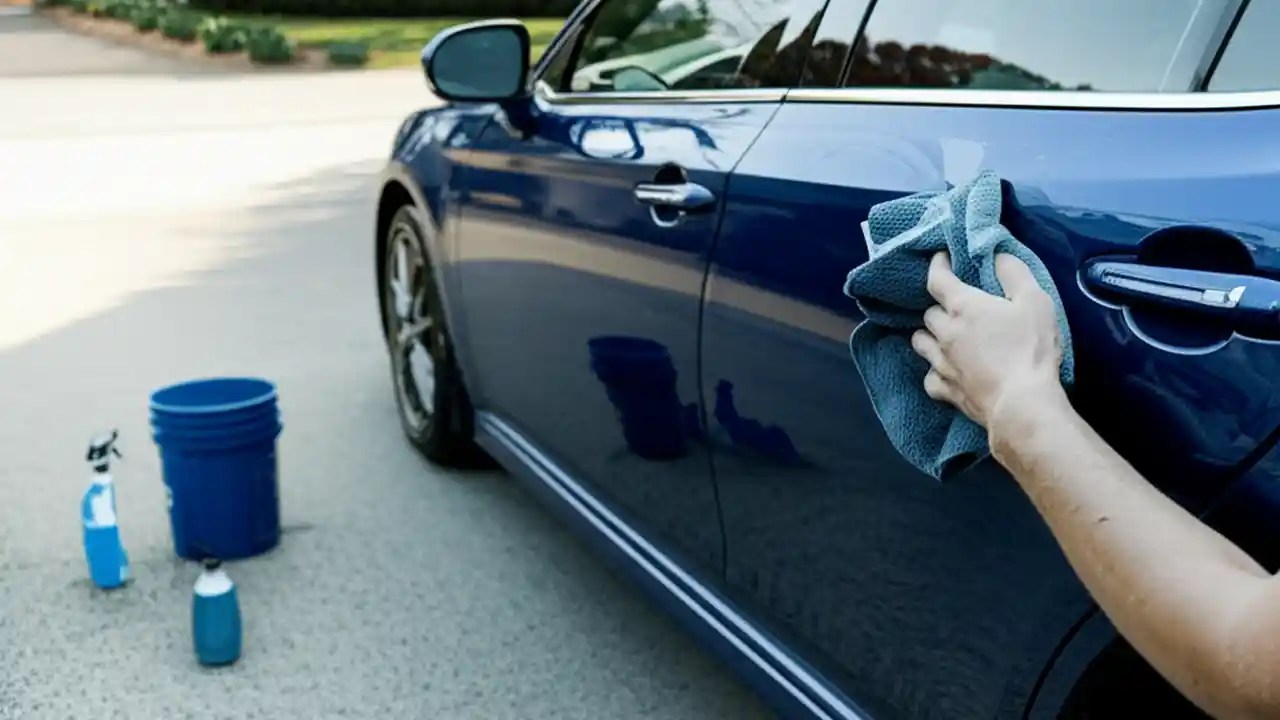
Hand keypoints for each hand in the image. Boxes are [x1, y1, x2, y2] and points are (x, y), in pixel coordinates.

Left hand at [911, 252, 1065, 431]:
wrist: (1021, 403)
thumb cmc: (1030, 349)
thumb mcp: (1034, 302)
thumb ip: (1015, 274)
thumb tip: (998, 256)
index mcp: (963, 307)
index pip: (937, 279)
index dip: (937, 266)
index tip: (942, 259)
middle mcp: (945, 333)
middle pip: (929, 314)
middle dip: (939, 306)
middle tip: (955, 305)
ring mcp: (942, 364)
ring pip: (921, 343)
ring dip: (929, 336)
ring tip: (943, 335)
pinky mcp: (946, 391)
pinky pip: (929, 377)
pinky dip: (934, 372)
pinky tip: (945, 371)